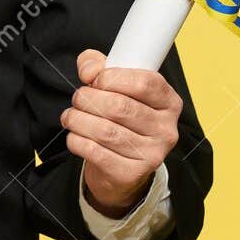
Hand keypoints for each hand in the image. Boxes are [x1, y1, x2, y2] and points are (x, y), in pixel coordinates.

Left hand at [59, 48, 181, 217]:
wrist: (121, 167)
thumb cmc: (119, 118)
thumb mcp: (115, 86)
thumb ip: (99, 66)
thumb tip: (88, 70)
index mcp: (169, 102)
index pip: (144, 83)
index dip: (112, 77)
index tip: (95, 80)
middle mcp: (166, 129)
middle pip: (120, 107)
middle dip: (88, 98)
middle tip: (78, 99)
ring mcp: (152, 154)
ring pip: (105, 131)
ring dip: (78, 119)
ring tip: (71, 116)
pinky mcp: (131, 174)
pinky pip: (95, 152)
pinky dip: (77, 140)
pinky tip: (74, 135)